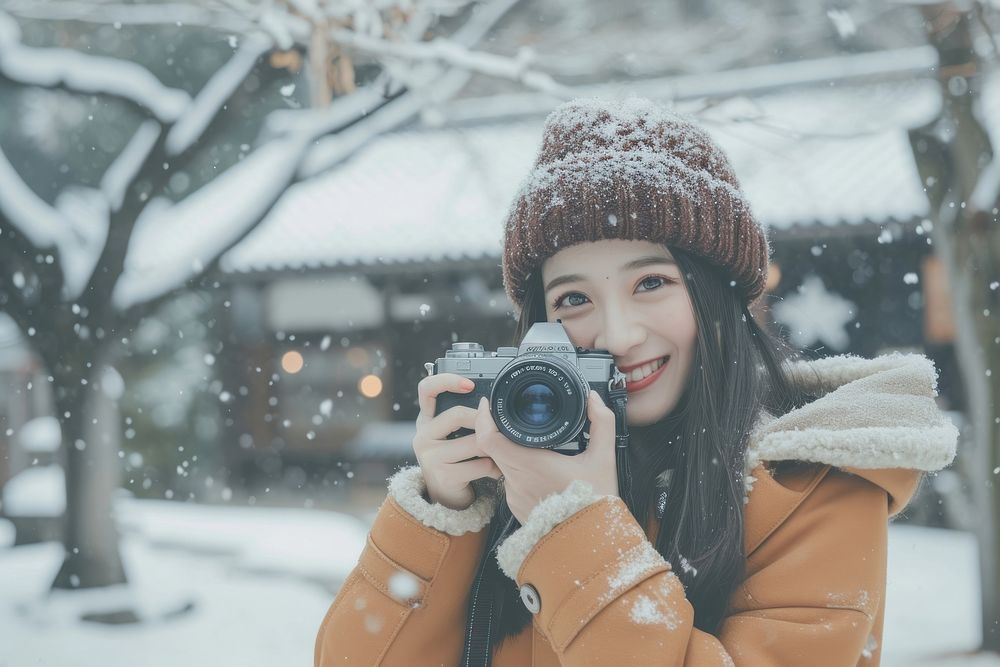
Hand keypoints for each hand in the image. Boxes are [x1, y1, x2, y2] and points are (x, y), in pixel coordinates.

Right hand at [413, 373, 502, 509]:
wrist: (447, 499)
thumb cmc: (456, 460)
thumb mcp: (454, 435)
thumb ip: (463, 418)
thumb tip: (489, 403)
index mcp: (426, 420)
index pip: (427, 389)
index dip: (447, 381)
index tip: (470, 385)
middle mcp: (422, 435)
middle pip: (457, 414)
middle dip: (482, 422)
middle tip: (495, 430)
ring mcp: (429, 457)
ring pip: (474, 442)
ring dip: (492, 449)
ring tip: (498, 454)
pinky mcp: (442, 476)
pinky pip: (479, 464)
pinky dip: (493, 468)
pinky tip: (494, 471)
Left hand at [473, 390, 618, 523]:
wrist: (591, 544)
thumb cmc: (595, 503)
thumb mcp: (604, 458)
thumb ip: (602, 423)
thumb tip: (593, 399)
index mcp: (531, 464)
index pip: (489, 439)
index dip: (484, 418)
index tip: (489, 404)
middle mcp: (516, 481)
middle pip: (492, 447)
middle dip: (497, 429)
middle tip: (509, 415)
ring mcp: (514, 496)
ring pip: (501, 465)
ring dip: (510, 452)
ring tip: (530, 444)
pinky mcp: (516, 508)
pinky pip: (510, 482)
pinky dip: (519, 472)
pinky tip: (537, 469)